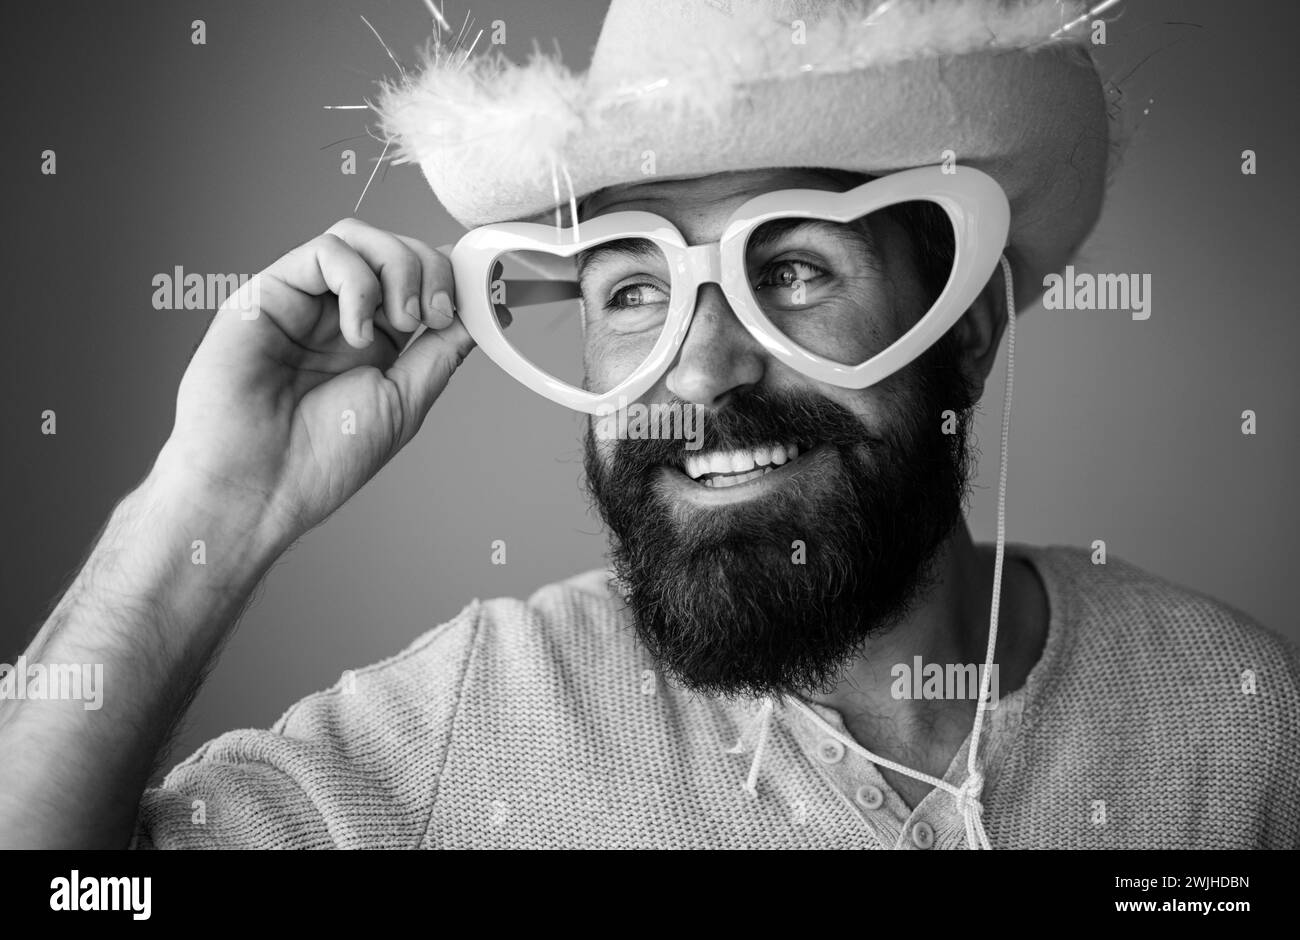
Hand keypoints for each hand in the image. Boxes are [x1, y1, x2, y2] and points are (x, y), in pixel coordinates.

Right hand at [157, 218, 471, 543]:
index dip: (452, 280)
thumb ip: (441, 351)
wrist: (261, 484)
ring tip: (400, 321)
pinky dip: (358, 283)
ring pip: (359, 237)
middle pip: (395, 250)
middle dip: (431, 271)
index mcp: (375, 344)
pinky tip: (356, 332)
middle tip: (433, 317)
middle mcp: (339, 317)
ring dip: (398, 268)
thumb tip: (479, 313)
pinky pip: (325, 252)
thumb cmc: (322, 459)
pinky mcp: (269, 292)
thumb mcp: (405, 401)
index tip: (480, 303)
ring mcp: (305, 301)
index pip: (419, 282)